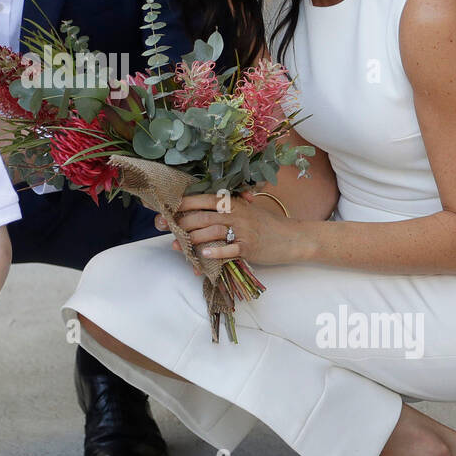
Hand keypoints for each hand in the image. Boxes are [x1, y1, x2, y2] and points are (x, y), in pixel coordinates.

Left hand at [153, 190, 309, 267]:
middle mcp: (235, 213)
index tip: (162, 210)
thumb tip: (195, 213)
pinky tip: (202, 255)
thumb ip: (224, 209)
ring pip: (210, 233)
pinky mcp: (249, 247)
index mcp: (232, 202)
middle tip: (162, 229)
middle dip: (178, 223)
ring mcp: (242, 230)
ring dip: (191, 240)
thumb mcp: (246, 210)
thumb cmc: (265, 224)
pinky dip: (214, 253)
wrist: (293, 238)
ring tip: (177, 246)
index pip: (201, 200)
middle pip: (201, 217)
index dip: (180, 205)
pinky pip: (227, 250)